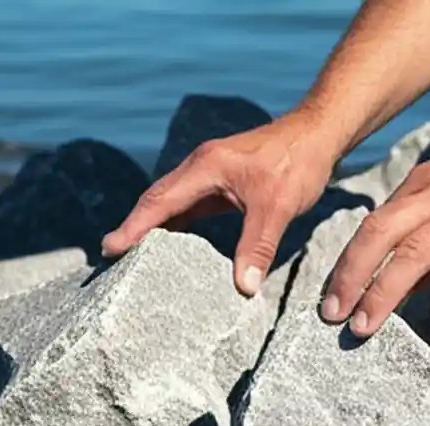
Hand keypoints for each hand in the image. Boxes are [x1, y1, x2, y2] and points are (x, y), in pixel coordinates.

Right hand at [101, 110, 340, 294]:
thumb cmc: (298, 162)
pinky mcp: (226, 183)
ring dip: (156, 227)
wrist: (320, 134)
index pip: (159, 201)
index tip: (109, 249)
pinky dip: (181, 225)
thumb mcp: (278, 207)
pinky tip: (177, 246)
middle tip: (111, 257)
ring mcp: (213, 174)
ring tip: (135, 257)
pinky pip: (194, 206)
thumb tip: (242, 288)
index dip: (133, 226)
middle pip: (158, 200)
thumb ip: (257, 247)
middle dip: (135, 228)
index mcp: (205, 168)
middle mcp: (202, 168)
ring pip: (175, 203)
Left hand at [319, 119, 429, 357]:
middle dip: (351, 276)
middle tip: (332, 316)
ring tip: (365, 329)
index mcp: (423, 186)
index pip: (374, 224)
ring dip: (383, 294)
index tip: (331, 294)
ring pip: (414, 256)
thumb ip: (423, 226)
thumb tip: (399, 280)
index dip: (347, 260)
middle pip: (380, 235)